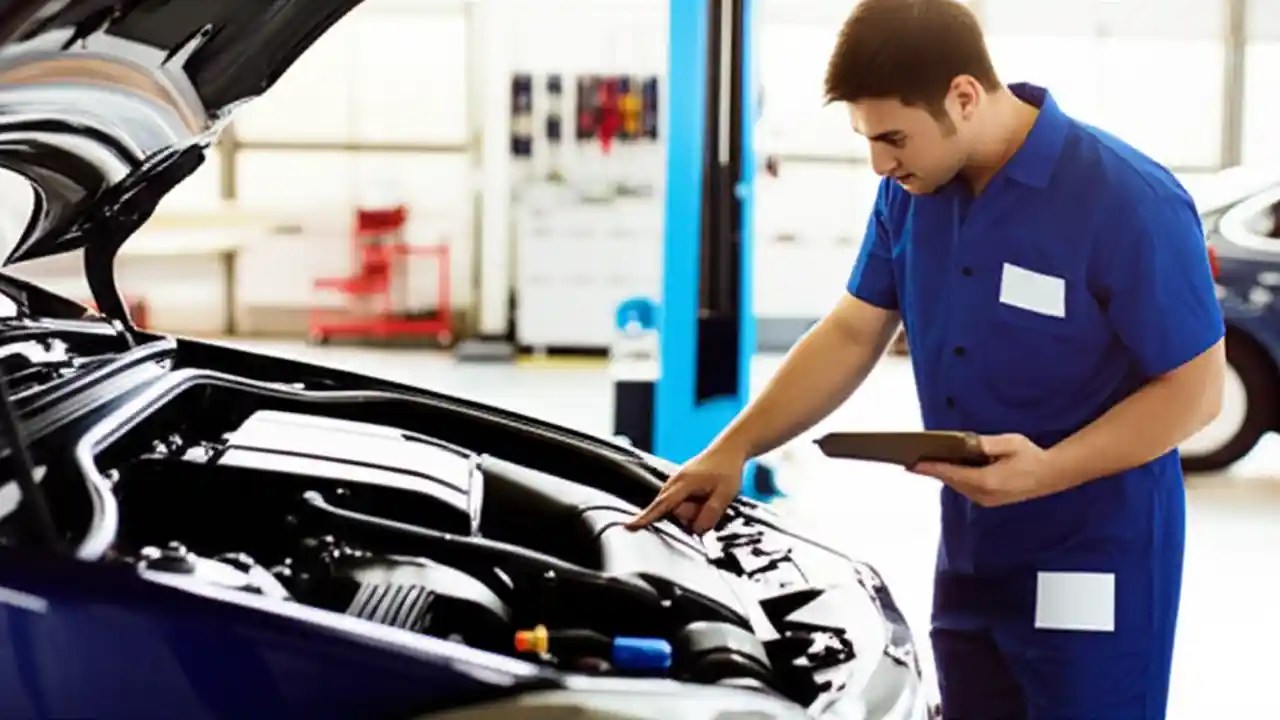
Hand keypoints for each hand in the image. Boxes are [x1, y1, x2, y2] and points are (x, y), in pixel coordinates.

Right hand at [625, 447, 744, 534]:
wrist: (728, 450)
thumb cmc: (727, 470)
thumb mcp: (726, 494)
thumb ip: (710, 514)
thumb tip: (696, 530)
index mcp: (684, 483)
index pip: (662, 505)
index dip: (647, 517)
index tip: (629, 526)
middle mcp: (674, 482)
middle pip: (674, 512)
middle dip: (691, 514)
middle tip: (711, 501)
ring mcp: (675, 483)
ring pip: (677, 509)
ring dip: (694, 510)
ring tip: (709, 496)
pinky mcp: (679, 486)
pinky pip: (680, 503)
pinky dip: (692, 505)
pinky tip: (704, 496)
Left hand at [910, 433, 1064, 506]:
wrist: (1050, 475)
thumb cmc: (1031, 456)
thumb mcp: (1010, 443)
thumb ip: (987, 444)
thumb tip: (966, 443)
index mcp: (987, 481)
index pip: (951, 474)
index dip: (930, 468)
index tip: (911, 465)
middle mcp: (984, 494)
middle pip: (951, 480)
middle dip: (933, 470)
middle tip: (912, 459)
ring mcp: (986, 500)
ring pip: (957, 485)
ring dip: (944, 474)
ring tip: (924, 462)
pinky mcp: (988, 500)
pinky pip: (965, 488)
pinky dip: (955, 478)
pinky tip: (948, 468)